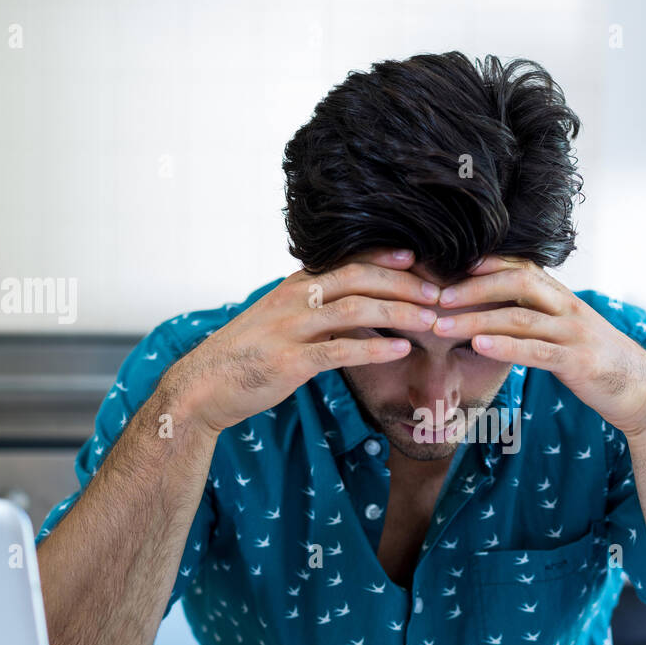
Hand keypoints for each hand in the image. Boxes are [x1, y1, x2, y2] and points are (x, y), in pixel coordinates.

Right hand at [164, 248, 441, 433]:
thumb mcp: (280, 319)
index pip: (348, 260)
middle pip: (359, 278)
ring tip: (432, 320)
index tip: (421, 259)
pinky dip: (375, 349)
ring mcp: (290, 329)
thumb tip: (358, 300)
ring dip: (399, 313)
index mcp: (295, 285)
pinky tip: (402, 350)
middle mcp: (294, 299)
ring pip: (355, 310)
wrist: (204, 386)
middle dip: (405, 284)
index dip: (387, 258)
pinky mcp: (290, 362)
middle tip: (441, 292)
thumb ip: (315, 306)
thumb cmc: (249, 354)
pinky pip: (339, 351)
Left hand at [431, 256, 645, 436]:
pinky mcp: (577, 362)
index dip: (486, 264)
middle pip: (517, 281)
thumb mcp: (567, 332)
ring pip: (519, 317)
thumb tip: (495, 314)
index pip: (522, 266)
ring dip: (475, 319)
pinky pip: (535, 350)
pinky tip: (478, 346)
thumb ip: (538, 319)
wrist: (642, 391)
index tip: (450, 268)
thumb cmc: (597, 362)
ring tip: (441, 326)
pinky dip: (504, 346)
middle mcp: (568, 307)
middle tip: (436, 297)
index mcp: (563, 297)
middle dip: (473, 288)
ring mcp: (574, 333)